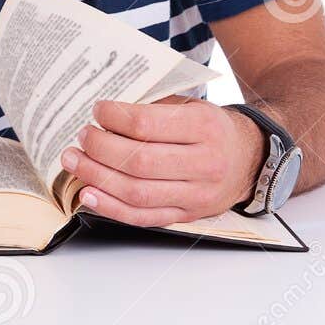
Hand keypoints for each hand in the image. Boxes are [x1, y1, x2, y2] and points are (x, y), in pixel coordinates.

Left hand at [59, 96, 264, 224]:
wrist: (249, 158)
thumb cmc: (211, 128)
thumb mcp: (190, 106)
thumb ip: (153, 108)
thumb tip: (104, 113)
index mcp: (204, 127)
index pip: (147, 124)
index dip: (114, 118)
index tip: (97, 111)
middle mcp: (204, 163)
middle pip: (139, 161)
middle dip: (100, 148)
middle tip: (81, 137)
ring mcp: (196, 195)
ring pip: (137, 193)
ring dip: (98, 177)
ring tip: (75, 161)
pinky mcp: (187, 216)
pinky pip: (143, 217)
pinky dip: (111, 207)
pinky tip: (89, 193)